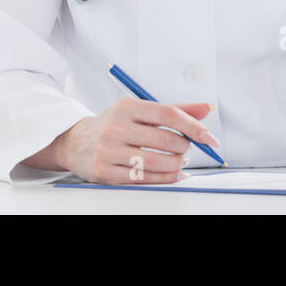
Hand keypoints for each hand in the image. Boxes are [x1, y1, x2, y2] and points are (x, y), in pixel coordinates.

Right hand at [57, 100, 219, 183]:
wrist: (76, 142)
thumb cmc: (114, 124)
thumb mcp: (140, 110)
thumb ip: (174, 109)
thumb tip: (207, 108)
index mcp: (127, 106)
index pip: (168, 114)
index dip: (193, 126)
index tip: (209, 137)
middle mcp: (116, 126)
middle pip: (164, 140)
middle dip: (184, 147)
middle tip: (188, 149)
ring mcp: (109, 150)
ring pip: (155, 162)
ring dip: (176, 165)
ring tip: (180, 161)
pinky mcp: (105, 172)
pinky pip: (142, 178)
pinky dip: (164, 178)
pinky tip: (172, 174)